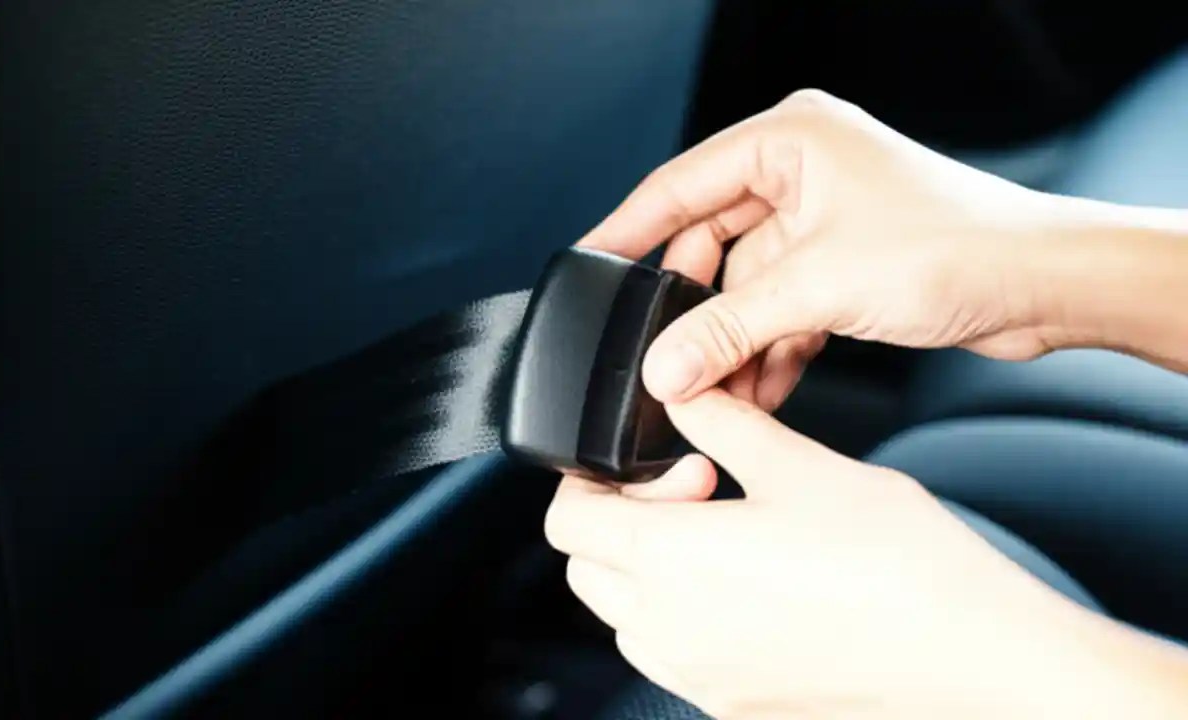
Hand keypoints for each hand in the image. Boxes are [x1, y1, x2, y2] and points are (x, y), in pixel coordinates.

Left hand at [544, 390, 1178, 718]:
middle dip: (624, 519)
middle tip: (700, 487)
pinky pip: (677, 654)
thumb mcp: (800, 467)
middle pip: (589, 568)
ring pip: (628, 616)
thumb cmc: (901, 567)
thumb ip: (722, 424)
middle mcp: (671, 630)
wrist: (973, 659)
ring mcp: (701, 676)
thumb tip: (682, 393)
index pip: (569, 519)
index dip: (596, 477)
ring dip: (653, 567)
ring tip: (729, 532)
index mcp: (671, 563)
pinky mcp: (734, 704)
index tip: (656, 459)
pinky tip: (756, 584)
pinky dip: (688, 614)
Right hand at [578, 89, 1067, 406]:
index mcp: (789, 139)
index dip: (628, 233)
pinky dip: (770, 350)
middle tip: (665, 361)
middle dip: (695, 311)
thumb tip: (662, 366)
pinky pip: (783, 309)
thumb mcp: (818, 287)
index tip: (588, 270)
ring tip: (715, 393)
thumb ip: (727, 328)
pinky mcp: (845, 265)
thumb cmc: (957, 246)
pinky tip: (759, 393)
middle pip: (711, 245)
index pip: (679, 186)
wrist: (1046, 285)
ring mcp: (824, 220)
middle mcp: (802, 172)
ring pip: (748, 288)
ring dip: (735, 342)